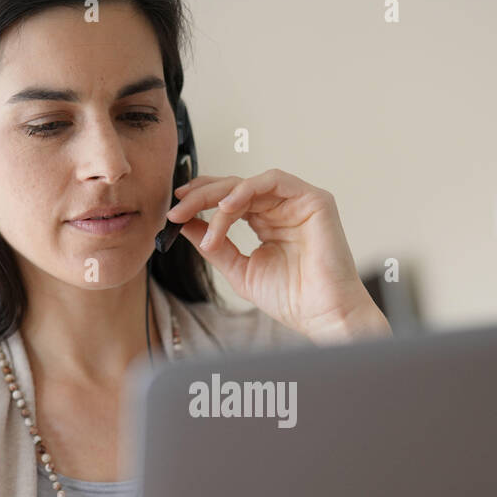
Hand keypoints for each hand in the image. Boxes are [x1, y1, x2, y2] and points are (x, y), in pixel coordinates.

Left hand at [165, 169, 390, 343]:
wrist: (321, 315)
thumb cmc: (292, 298)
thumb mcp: (240, 269)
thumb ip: (215, 245)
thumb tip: (185, 224)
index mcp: (267, 223)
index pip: (229, 201)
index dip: (200, 202)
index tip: (174, 212)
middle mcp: (282, 209)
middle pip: (235, 189)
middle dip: (200, 196)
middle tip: (176, 209)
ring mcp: (298, 202)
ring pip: (249, 183)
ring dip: (217, 196)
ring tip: (195, 213)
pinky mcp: (314, 200)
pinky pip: (274, 181)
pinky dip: (246, 189)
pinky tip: (226, 207)